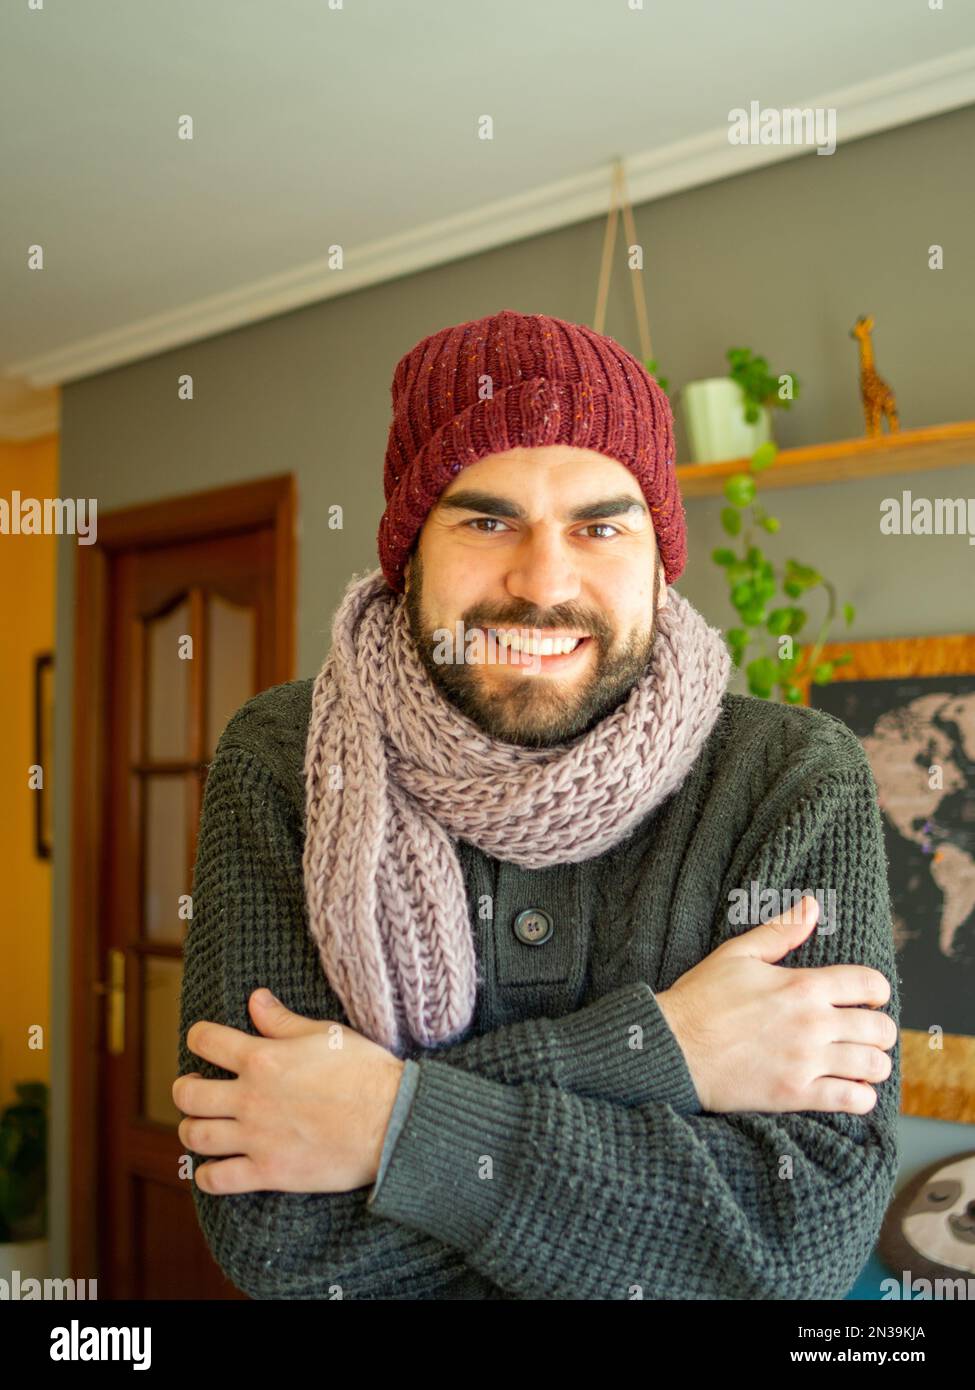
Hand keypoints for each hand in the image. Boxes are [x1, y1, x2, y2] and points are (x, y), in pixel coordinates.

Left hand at [173, 990, 404, 1194]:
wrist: (393, 1120)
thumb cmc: (364, 1071)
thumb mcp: (324, 1033)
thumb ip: (282, 1020)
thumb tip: (255, 998)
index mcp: (262, 1057)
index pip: (205, 1041)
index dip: (199, 1038)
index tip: (204, 1043)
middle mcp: (251, 1097)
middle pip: (189, 1094)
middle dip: (186, 1088)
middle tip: (196, 1087)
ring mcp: (256, 1137)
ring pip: (196, 1136)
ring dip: (191, 1129)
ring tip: (201, 1124)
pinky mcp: (269, 1171)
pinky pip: (218, 1180)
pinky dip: (206, 1175)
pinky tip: (211, 1168)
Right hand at [654, 895, 896, 1114]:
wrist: (671, 1048)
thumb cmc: (700, 999)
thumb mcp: (737, 954)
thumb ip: (781, 931)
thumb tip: (812, 906)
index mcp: (802, 986)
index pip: (869, 984)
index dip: (877, 991)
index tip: (868, 998)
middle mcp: (811, 1023)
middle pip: (880, 1028)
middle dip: (880, 1030)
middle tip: (865, 1033)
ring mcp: (805, 1061)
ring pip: (873, 1065)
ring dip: (873, 1063)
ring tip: (860, 1062)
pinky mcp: (795, 1094)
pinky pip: (853, 1100)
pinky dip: (861, 1096)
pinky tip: (849, 1088)